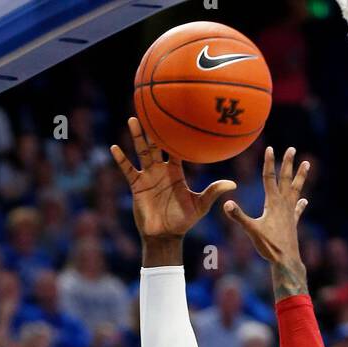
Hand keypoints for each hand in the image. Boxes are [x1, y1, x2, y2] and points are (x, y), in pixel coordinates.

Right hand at [111, 116, 235, 241]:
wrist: (166, 235)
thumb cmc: (184, 221)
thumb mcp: (200, 205)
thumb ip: (213, 192)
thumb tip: (233, 184)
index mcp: (176, 172)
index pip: (175, 149)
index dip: (176, 135)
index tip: (176, 117)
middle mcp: (161, 170)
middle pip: (156, 145)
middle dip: (153, 129)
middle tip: (152, 110)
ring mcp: (148, 176)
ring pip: (141, 152)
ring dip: (137, 136)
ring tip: (133, 119)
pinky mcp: (137, 185)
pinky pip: (128, 169)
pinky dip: (121, 159)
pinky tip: (115, 147)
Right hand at [223, 147, 309, 264]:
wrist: (286, 261)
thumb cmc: (269, 246)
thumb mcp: (251, 230)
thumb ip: (239, 216)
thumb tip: (226, 204)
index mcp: (273, 203)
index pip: (269, 178)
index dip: (269, 162)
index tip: (270, 148)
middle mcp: (283, 205)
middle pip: (286, 179)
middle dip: (288, 163)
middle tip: (292, 149)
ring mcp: (290, 213)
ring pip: (295, 189)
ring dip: (300, 177)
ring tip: (307, 164)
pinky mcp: (293, 223)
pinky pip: (298, 210)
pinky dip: (300, 204)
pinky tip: (304, 200)